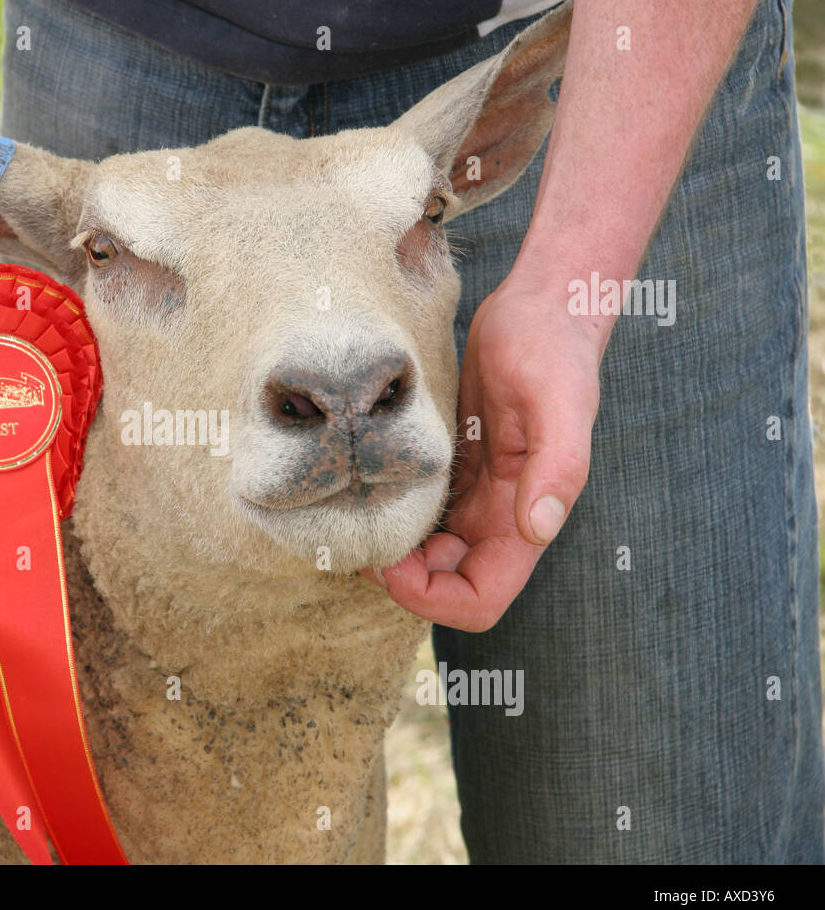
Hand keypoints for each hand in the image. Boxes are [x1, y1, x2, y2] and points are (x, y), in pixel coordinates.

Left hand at [362, 284, 602, 630]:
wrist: (540, 309)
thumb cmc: (552, 349)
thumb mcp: (559, 401)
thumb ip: (557, 468)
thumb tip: (538, 529)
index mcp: (526, 518)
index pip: (479, 600)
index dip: (431, 599)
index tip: (389, 563)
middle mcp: (501, 520)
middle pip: (444, 588)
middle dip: (398, 579)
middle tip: (355, 536)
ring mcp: (477, 500)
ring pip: (427, 558)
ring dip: (391, 554)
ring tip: (351, 514)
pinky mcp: (455, 474)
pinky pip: (419, 518)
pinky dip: (391, 519)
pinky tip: (363, 490)